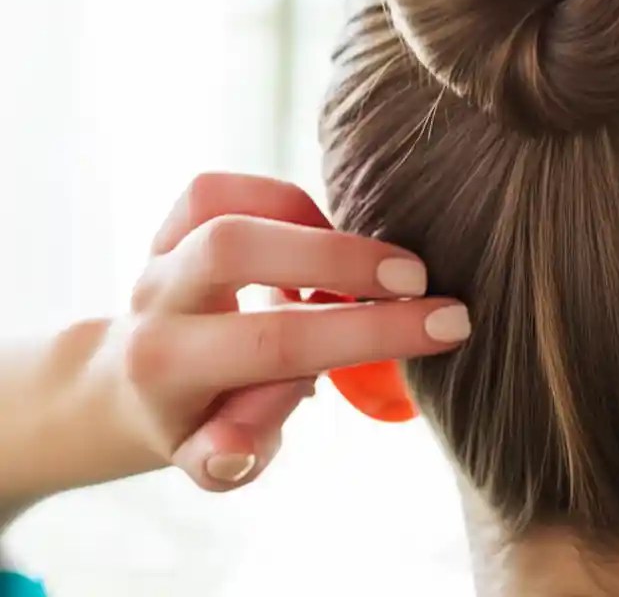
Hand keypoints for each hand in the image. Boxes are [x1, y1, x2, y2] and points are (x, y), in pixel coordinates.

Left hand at [99, 173, 466, 490]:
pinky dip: (282, 200)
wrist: (135, 389)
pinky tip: (325, 234)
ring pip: (217, 205)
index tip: (449, 327)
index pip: (278, 342)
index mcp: (170, 369)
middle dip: (339, 256)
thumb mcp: (215, 463)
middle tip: (421, 280)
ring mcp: (158, 257)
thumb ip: (233, 455)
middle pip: (235, 249)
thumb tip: (236, 449)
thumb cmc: (203, 424)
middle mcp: (157, 302)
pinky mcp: (170, 224)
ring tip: (374, 263)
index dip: (370, 331)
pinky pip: (215, 188)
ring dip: (312, 222)